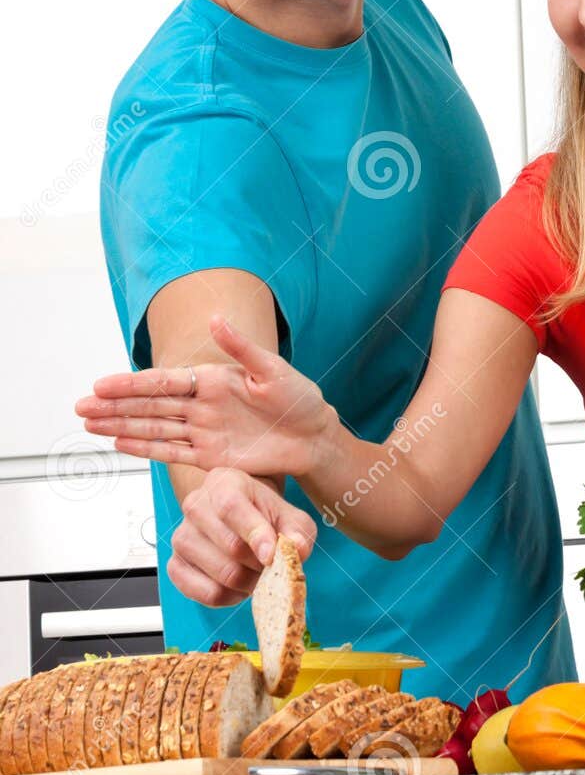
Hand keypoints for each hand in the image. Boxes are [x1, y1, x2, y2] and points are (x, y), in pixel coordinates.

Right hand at [75, 315, 337, 480]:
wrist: (314, 438)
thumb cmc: (299, 398)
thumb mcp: (272, 369)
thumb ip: (241, 347)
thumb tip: (215, 318)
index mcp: (213, 379)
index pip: (163, 381)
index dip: (131, 384)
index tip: (101, 385)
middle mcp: (201, 404)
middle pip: (149, 406)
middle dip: (114, 406)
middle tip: (80, 406)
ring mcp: (203, 430)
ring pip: (153, 428)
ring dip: (120, 427)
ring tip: (89, 424)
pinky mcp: (209, 456)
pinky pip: (171, 451)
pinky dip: (145, 449)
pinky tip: (119, 445)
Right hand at [169, 468, 316, 606]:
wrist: (243, 518)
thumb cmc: (266, 514)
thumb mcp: (289, 515)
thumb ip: (298, 531)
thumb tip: (297, 549)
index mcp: (223, 482)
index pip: (231, 507)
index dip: (254, 534)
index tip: (271, 555)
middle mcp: (195, 505)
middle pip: (229, 547)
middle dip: (259, 565)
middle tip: (271, 565)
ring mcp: (181, 536)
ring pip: (220, 575)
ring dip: (247, 583)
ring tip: (256, 574)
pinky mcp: (175, 566)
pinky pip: (205, 594)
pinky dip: (229, 597)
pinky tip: (239, 587)